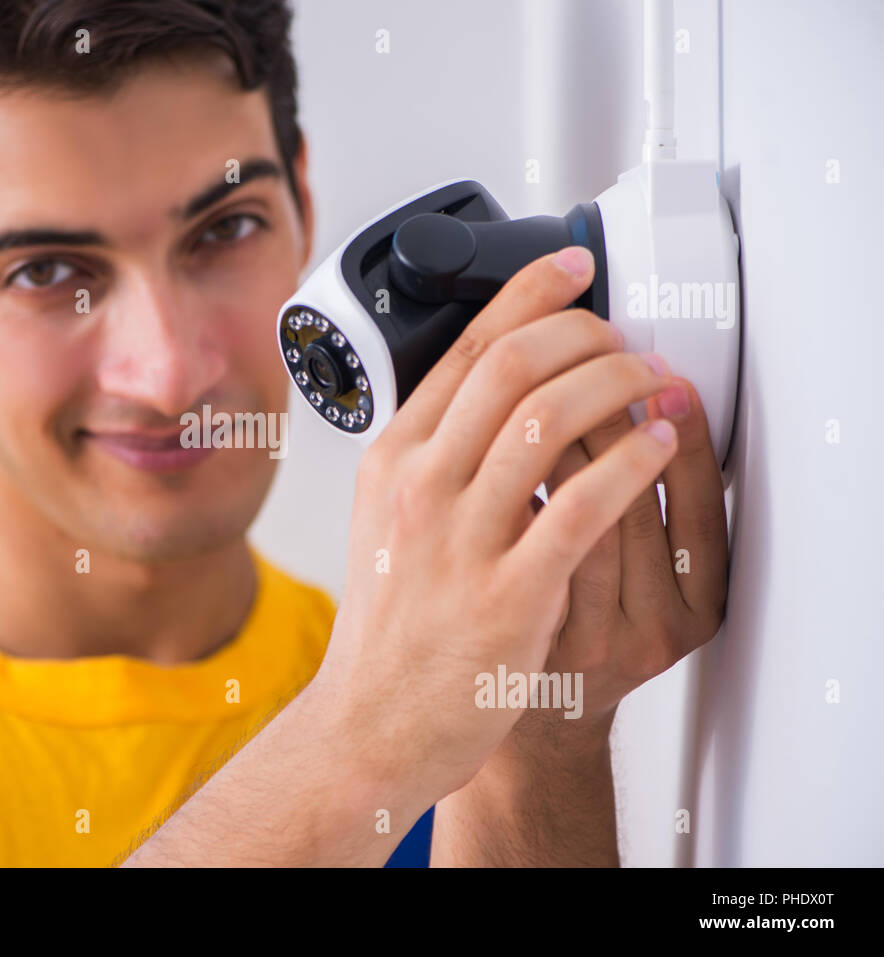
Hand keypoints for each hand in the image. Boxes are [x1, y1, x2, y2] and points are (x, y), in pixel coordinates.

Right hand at [311, 246, 681, 813]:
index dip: (528, 294)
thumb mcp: (386, 519)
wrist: (372, 721)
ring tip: (652, 383)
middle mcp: (421, 486)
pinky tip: (659, 446)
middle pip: (512, 367)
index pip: (465, 349)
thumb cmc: (389, 627)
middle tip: (625, 338)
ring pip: (549, 420)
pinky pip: (582, 505)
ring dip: (617, 385)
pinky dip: (632, 463)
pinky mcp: (508, 593)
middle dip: (586, 332)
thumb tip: (491, 394)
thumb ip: (430, 455)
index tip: (572, 266)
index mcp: (392, 460)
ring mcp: (461, 539)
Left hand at [527, 373, 728, 731]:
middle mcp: (650, 627)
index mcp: (693, 605)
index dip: (688, 435)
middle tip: (589, 365)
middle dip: (609, 417)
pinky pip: (531, 542)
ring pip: (584, 517)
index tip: (667, 381)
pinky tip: (500, 454)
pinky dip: (522, 490)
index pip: (703, 505)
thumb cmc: (559, 632)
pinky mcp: (530, 636)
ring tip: (541, 395)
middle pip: (639, 500)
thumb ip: (635, 512)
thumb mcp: (626, 581)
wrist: (505, 717)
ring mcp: (590, 638)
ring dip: (560, 441)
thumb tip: (625, 400)